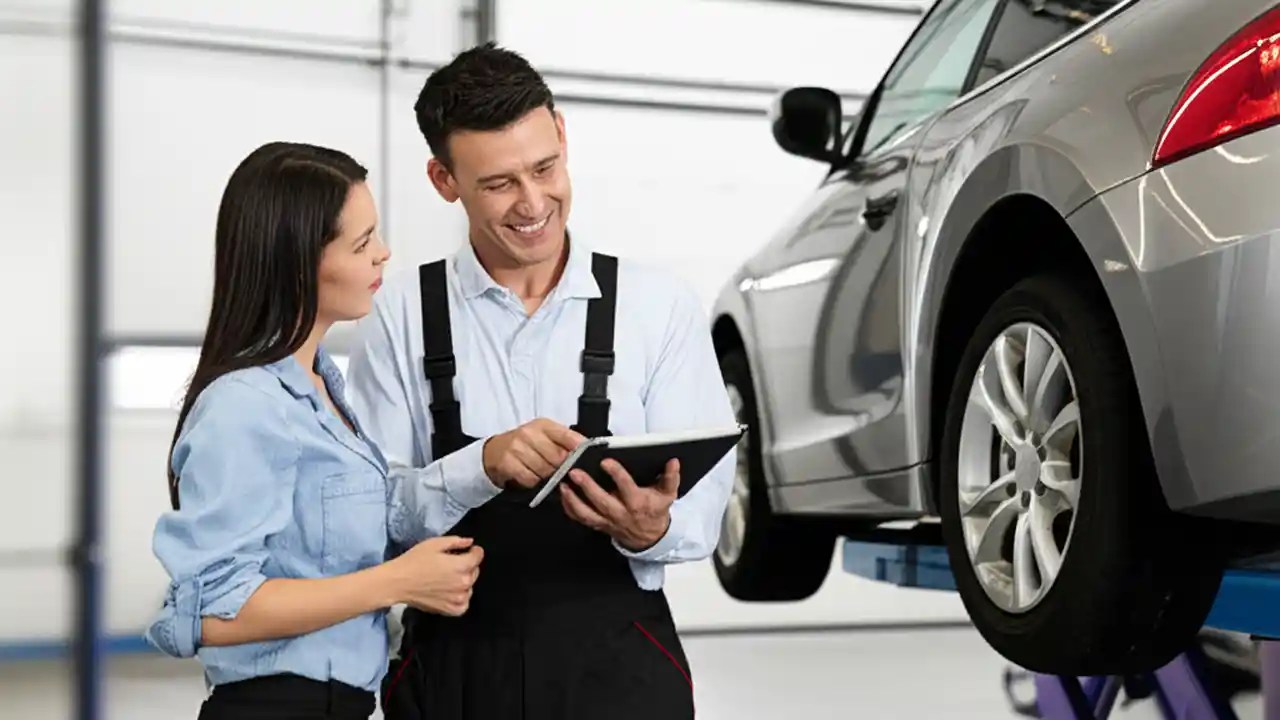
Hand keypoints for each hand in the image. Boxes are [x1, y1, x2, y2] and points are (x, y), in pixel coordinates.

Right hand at [386, 536, 482, 616]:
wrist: (398, 582)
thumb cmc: (414, 561)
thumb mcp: (434, 544)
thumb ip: (456, 542)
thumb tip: (470, 542)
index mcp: (461, 566)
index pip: (478, 556)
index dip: (475, 551)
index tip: (470, 549)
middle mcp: (463, 583)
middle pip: (474, 571)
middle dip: (468, 565)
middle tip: (454, 563)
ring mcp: (457, 598)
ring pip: (470, 587)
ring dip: (464, 581)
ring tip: (450, 577)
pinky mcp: (449, 610)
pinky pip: (463, 605)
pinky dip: (461, 599)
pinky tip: (453, 593)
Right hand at [482, 418, 584, 489]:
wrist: (493, 451)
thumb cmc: (524, 444)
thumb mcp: (543, 436)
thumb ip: (563, 442)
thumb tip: (585, 451)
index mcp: (543, 425)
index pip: (567, 435)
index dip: (578, 448)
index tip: (585, 458)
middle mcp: (529, 433)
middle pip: (557, 457)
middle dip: (561, 468)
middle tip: (559, 471)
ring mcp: (517, 447)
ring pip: (545, 470)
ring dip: (546, 476)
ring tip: (542, 473)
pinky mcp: (507, 462)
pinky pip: (530, 479)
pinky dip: (533, 482)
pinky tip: (530, 477)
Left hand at [560, 458, 679, 551]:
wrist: (650, 538)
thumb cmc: (656, 511)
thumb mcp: (668, 495)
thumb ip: (671, 478)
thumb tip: (673, 462)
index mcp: (637, 503)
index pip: (626, 487)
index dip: (616, 474)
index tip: (606, 462)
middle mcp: (621, 513)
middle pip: (601, 501)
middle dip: (587, 486)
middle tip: (575, 472)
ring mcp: (608, 521)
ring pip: (587, 513)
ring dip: (573, 500)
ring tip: (564, 485)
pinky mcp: (599, 525)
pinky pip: (582, 519)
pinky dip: (570, 508)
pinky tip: (563, 496)